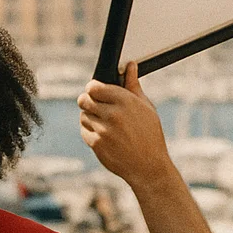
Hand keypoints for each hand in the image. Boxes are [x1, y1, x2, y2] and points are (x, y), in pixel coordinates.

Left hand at [78, 62, 169, 187]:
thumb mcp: (146, 107)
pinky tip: (104, 136)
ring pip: (83, 116)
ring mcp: (103, 130)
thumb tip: (130, 65)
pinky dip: (90, 132)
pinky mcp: (96, 144)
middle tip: (97, 107)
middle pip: (84, 99)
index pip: (94, 87)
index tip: (95, 91)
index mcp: (125, 101)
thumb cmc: (150, 135)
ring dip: (90, 118)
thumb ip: (133, 85)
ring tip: (105, 124)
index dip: (92, 88)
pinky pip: (84, 131)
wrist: (148, 166)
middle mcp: (112, 114)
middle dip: (88, 101)